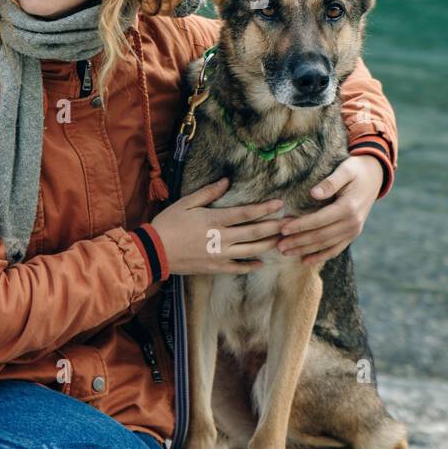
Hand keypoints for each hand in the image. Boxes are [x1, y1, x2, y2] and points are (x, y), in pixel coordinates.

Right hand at [152, 178, 286, 275]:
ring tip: (283, 240)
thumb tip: (226, 180)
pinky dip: (251, 265)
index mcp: (215, 219)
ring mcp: (220, 254)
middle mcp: (222, 238)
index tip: (280, 204)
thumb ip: (208, 192)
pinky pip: (238, 268)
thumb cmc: (169, 223)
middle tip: (292, 223)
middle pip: (255, 232)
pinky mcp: (215, 267)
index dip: (265, 208)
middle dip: (275, 227)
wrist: (155, 251)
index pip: (247, 213)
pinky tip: (262, 263)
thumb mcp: (187, 202)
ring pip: (251, 250)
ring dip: (269, 245)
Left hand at [275, 155, 383, 265]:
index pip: (319, 220)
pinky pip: (336, 249)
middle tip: (278, 245)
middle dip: (298, 241)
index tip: (282, 228)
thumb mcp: (345, 170)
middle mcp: (352, 223)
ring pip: (326, 245)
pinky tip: (305, 261)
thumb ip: (330, 182)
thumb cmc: (356, 170)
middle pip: (320, 236)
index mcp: (348, 208)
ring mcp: (353, 231)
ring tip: (286, 252)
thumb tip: (314, 193)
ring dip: (305, 250)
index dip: (300, 226)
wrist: (375, 176)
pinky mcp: (353, 234)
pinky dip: (320, 256)